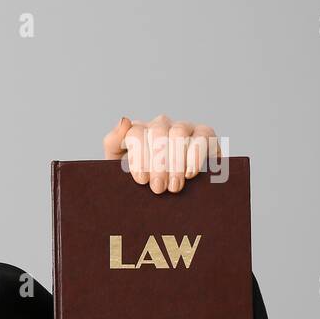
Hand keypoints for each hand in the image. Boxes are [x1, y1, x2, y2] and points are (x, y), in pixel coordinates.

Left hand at [102, 114, 221, 194]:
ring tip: (174, 186)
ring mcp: (184, 127)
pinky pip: (203, 136)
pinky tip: (190, 174)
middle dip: (157, 163)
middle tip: (158, 188)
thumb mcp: (118, 165)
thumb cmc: (142, 181)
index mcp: (138, 131)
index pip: (135, 133)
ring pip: (179, 132)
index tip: (141, 180)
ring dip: (176, 161)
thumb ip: (113, 143)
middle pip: (158, 131)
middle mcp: (161, 125)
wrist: (166, 198)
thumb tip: (124, 120)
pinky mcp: (206, 134)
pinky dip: (196, 155)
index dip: (139, 157)